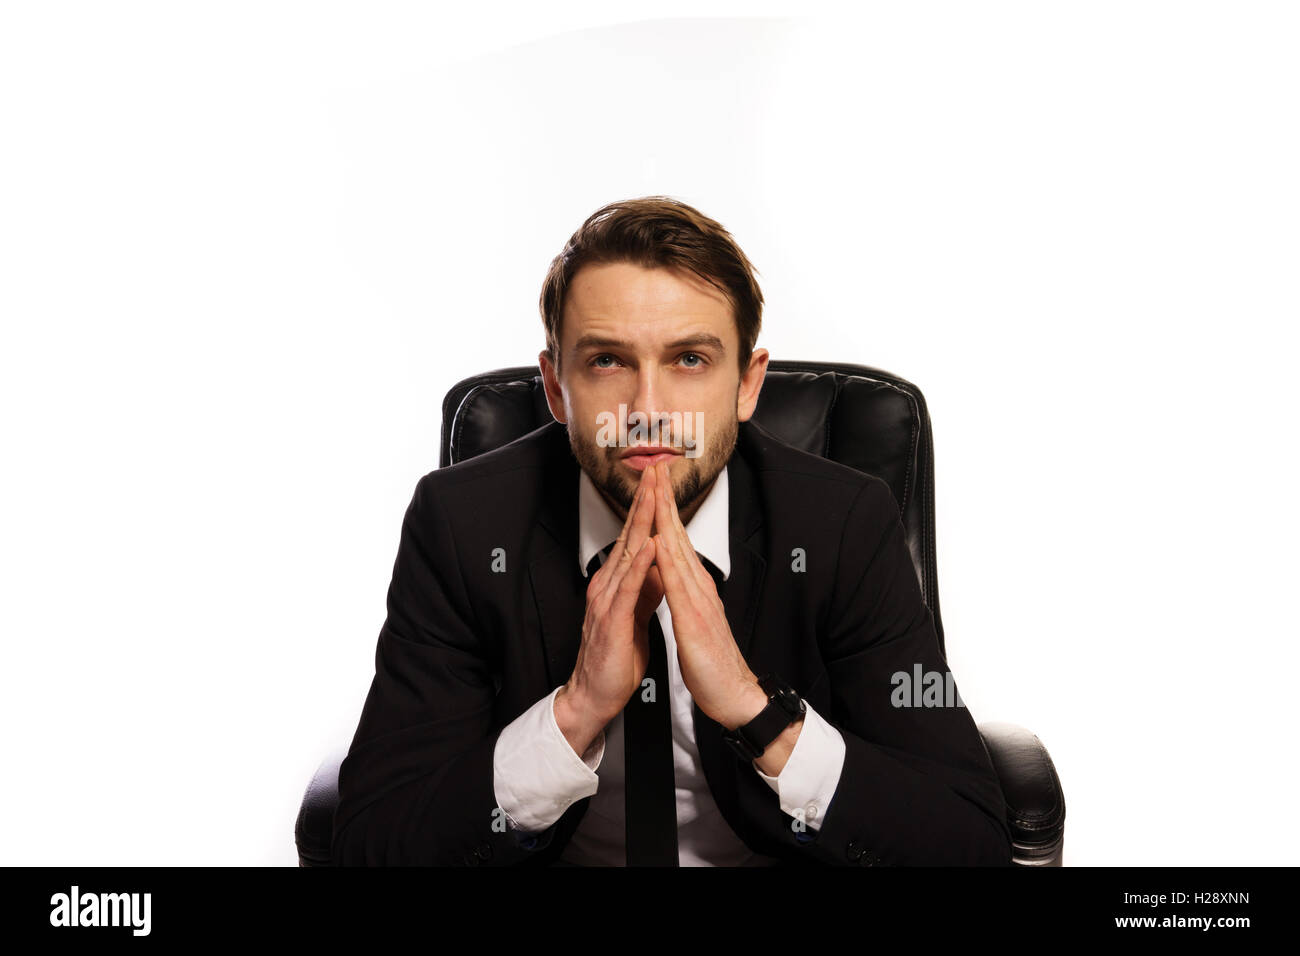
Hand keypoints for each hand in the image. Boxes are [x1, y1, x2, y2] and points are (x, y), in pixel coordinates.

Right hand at [555, 464, 664, 755]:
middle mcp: (608, 584)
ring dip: (642, 522)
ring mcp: (607, 600)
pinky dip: (641, 565)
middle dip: (643, 501)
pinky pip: (628, 588)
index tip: (659, 481)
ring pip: (628, 553)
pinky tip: (651, 546)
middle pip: (629, 535)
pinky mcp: (612, 620)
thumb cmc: (616, 658)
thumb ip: (646, 589)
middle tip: (654, 470)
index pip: (635, 537)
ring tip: (653, 495)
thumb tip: (659, 567)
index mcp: (616, 583)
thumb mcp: (637, 615)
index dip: (648, 507)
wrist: (596, 695)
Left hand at [648, 459, 767, 730]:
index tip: (654, 482)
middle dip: (665, 500)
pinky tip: (660, 542)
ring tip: (656, 489)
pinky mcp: (695, 619)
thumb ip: (684, 593)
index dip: (664, 509)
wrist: (733, 693)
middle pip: (678, 534)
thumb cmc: (712, 660)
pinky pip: (678, 585)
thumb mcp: (693, 617)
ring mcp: (698, 599)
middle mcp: (698, 585)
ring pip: (678, 550)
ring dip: (667, 518)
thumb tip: (672, 572)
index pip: (675, 539)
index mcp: (694, 585)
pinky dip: (668, 560)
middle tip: (656, 467)